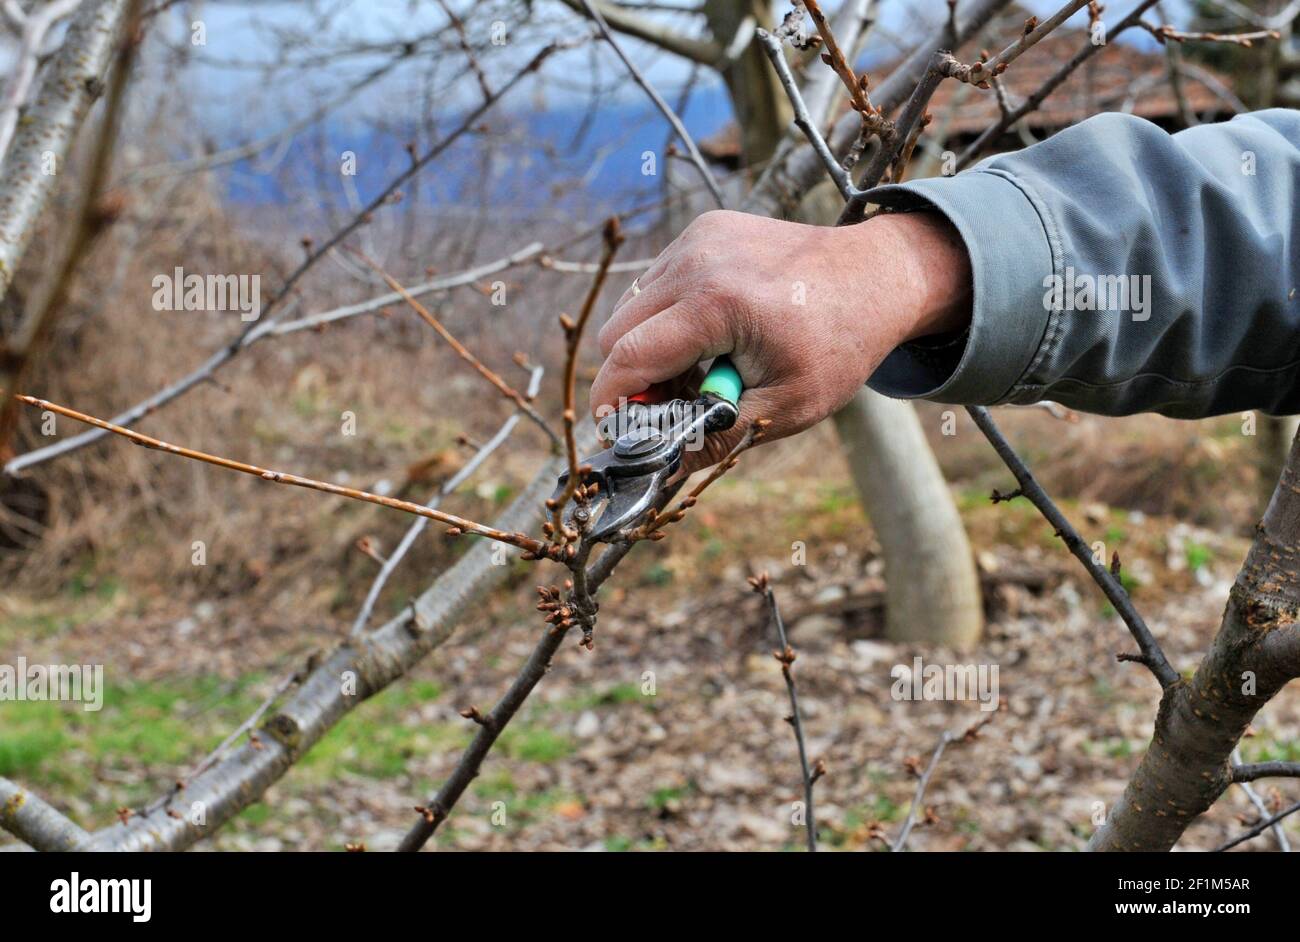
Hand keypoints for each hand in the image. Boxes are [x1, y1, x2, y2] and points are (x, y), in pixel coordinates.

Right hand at [589, 209, 971, 470]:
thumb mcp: (785, 408)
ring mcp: (698, 238)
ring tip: (700, 368)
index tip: (614, 431)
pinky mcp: (704, 229)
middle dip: (633, 377)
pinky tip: (711, 333)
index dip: (611, 402)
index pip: (628, 357)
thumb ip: (716, 437)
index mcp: (717, 304)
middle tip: (671, 406)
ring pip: (631, 305)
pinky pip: (658, 281)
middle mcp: (698, 260)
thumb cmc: (839, 345)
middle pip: (617, 331)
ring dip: (649, 344)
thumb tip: (663, 466)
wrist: (876, 276)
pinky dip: (668, 314)